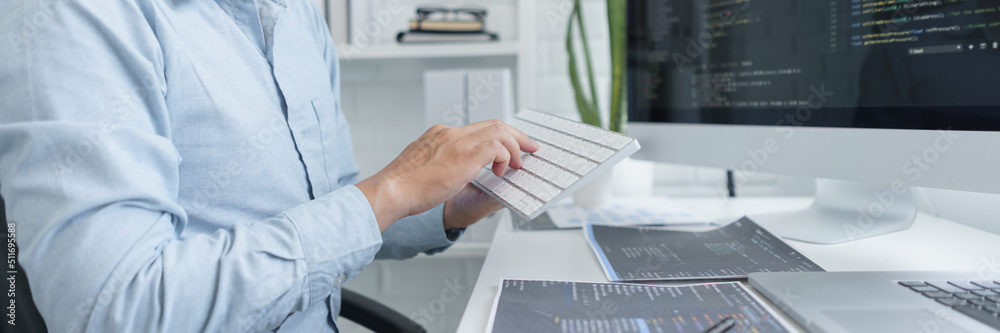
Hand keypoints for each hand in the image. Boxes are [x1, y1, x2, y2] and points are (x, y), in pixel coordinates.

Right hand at [356, 120, 536, 230]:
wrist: (390, 191)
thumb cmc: (402, 188)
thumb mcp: (422, 169)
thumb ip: (438, 164)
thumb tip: (448, 171)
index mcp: (439, 135)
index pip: (477, 127)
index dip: (498, 134)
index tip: (511, 143)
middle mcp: (449, 133)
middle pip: (493, 123)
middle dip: (516, 135)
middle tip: (530, 147)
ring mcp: (457, 141)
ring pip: (499, 130)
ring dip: (515, 147)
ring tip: (518, 164)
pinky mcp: (465, 155)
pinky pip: (498, 146)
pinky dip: (506, 157)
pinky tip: (502, 171)